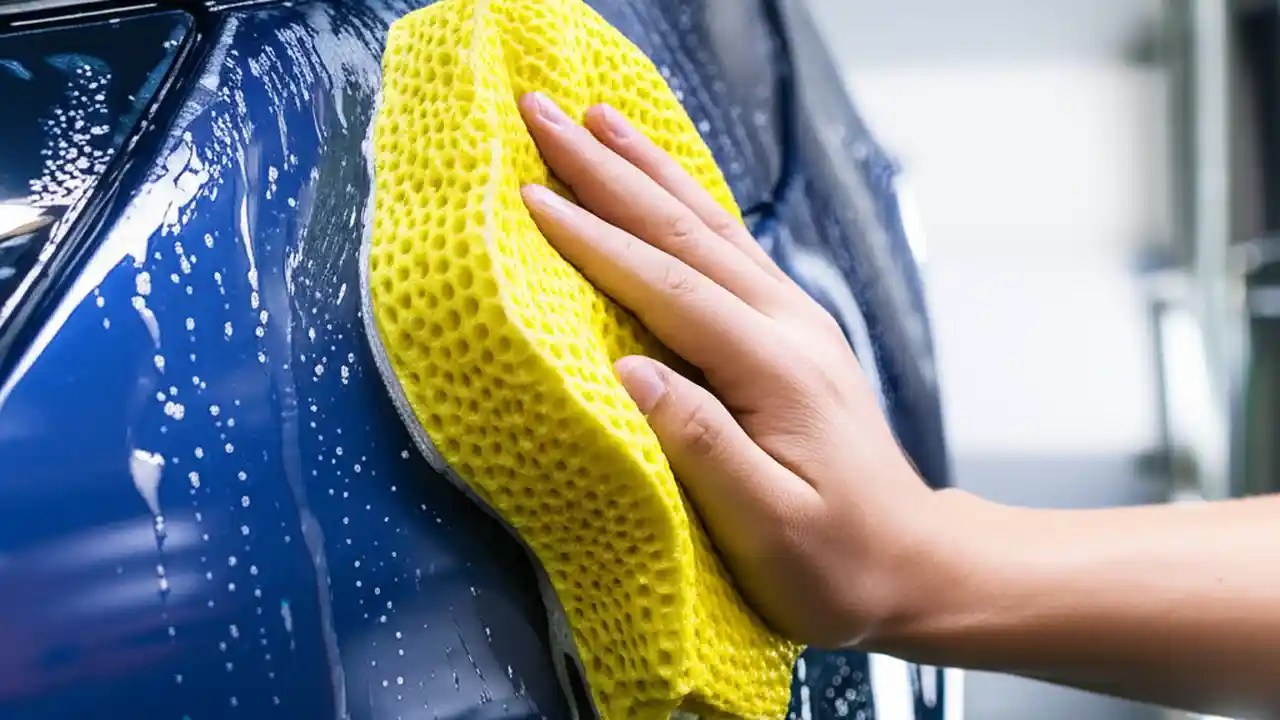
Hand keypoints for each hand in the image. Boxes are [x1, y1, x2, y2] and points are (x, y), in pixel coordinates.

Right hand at [515, 91, 941, 647]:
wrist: (914, 562)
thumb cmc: (836, 563)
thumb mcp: (768, 528)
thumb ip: (702, 447)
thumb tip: (629, 370)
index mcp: (775, 370)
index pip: (669, 286)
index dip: (596, 239)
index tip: (531, 194)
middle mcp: (789, 326)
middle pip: (685, 232)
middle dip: (609, 170)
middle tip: (543, 113)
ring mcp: (797, 321)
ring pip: (711, 225)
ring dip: (649, 168)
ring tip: (597, 118)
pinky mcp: (795, 331)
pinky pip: (731, 246)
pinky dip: (688, 201)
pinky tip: (665, 181)